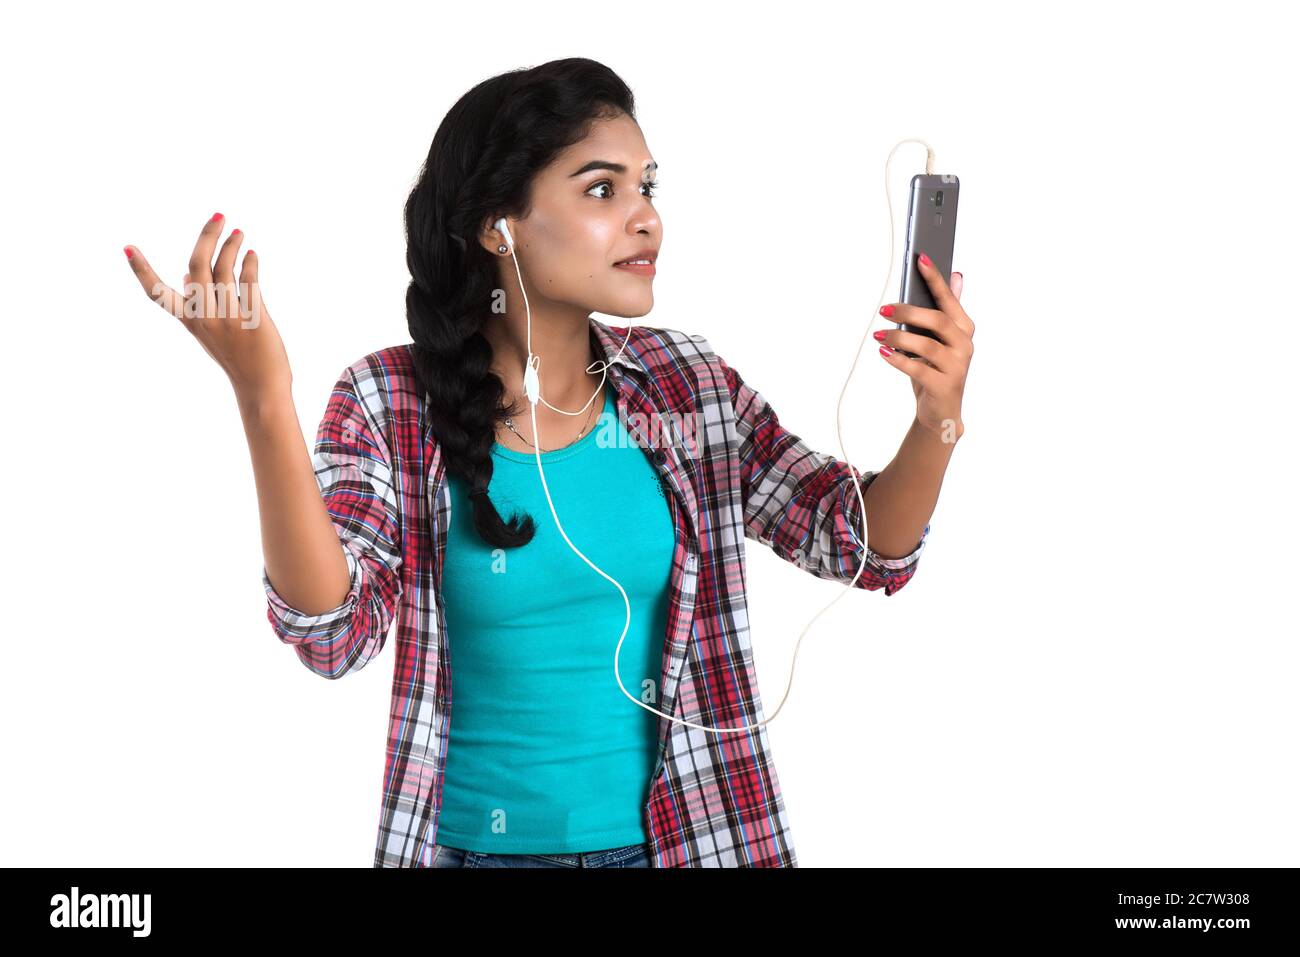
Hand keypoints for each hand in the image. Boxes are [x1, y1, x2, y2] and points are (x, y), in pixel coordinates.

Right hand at [125, 212, 291, 400]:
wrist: (260, 389)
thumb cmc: (236, 357)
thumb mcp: (208, 333)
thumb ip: (196, 304)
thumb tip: (186, 277)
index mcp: (189, 320)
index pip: (158, 294)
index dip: (142, 271)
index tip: (127, 248)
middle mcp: (204, 317)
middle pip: (197, 265)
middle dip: (207, 236)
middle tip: (219, 216)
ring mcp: (228, 317)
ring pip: (224, 269)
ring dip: (231, 245)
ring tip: (239, 232)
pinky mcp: (252, 318)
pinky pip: (248, 281)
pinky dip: (249, 263)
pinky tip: (252, 253)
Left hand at [875, 254, 972, 442]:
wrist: (941, 411)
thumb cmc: (936, 369)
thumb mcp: (939, 339)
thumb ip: (945, 310)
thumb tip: (956, 276)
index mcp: (963, 328)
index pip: (949, 298)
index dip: (935, 278)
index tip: (921, 258)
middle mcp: (964, 344)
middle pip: (937, 320)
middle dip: (908, 311)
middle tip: (884, 310)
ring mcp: (957, 366)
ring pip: (926, 345)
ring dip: (899, 338)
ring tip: (879, 336)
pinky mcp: (944, 385)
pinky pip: (918, 369)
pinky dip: (898, 360)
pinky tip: (884, 354)